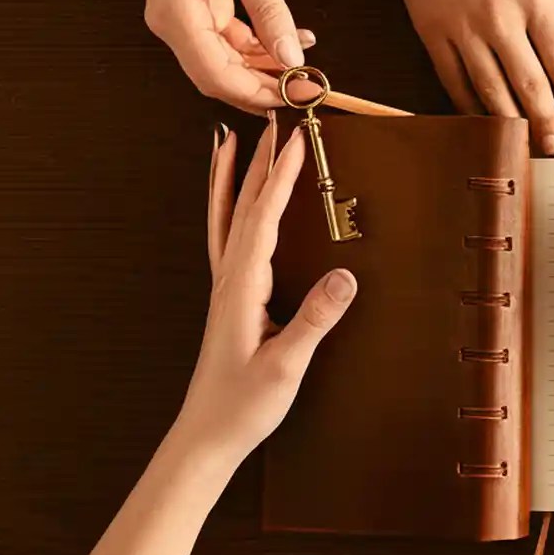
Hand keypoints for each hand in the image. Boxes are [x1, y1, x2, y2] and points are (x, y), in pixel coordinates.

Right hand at [144, 0, 316, 112]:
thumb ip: (269, 10)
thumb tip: (291, 58)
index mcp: (175, 15)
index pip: (218, 77)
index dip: (260, 94)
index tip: (298, 95)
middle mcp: (173, 23)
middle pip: (221, 77)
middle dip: (266, 87)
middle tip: (308, 88)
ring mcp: (183, 16)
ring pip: (228, 62)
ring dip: (267, 68)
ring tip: (307, 65)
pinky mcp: (197, 5)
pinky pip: (230, 40)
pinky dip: (261, 45)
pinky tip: (292, 39)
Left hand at [174, 122, 357, 461]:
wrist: (206, 435)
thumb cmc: (243, 405)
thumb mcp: (285, 366)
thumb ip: (314, 321)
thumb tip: (347, 277)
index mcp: (242, 287)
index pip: (263, 219)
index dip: (281, 177)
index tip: (297, 139)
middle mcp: (228, 279)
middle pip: (243, 206)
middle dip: (261, 161)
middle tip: (275, 119)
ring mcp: (224, 287)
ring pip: (227, 217)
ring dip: (234, 177)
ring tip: (233, 140)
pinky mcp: (229, 299)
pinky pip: (224, 238)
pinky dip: (225, 210)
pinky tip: (232, 202)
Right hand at [389, 0, 553, 153]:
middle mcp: (501, 18)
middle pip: (529, 84)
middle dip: (544, 119)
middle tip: (552, 144)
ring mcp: (463, 28)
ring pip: (490, 88)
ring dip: (509, 120)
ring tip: (520, 142)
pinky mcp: (431, 31)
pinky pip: (452, 78)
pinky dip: (467, 102)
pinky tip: (480, 116)